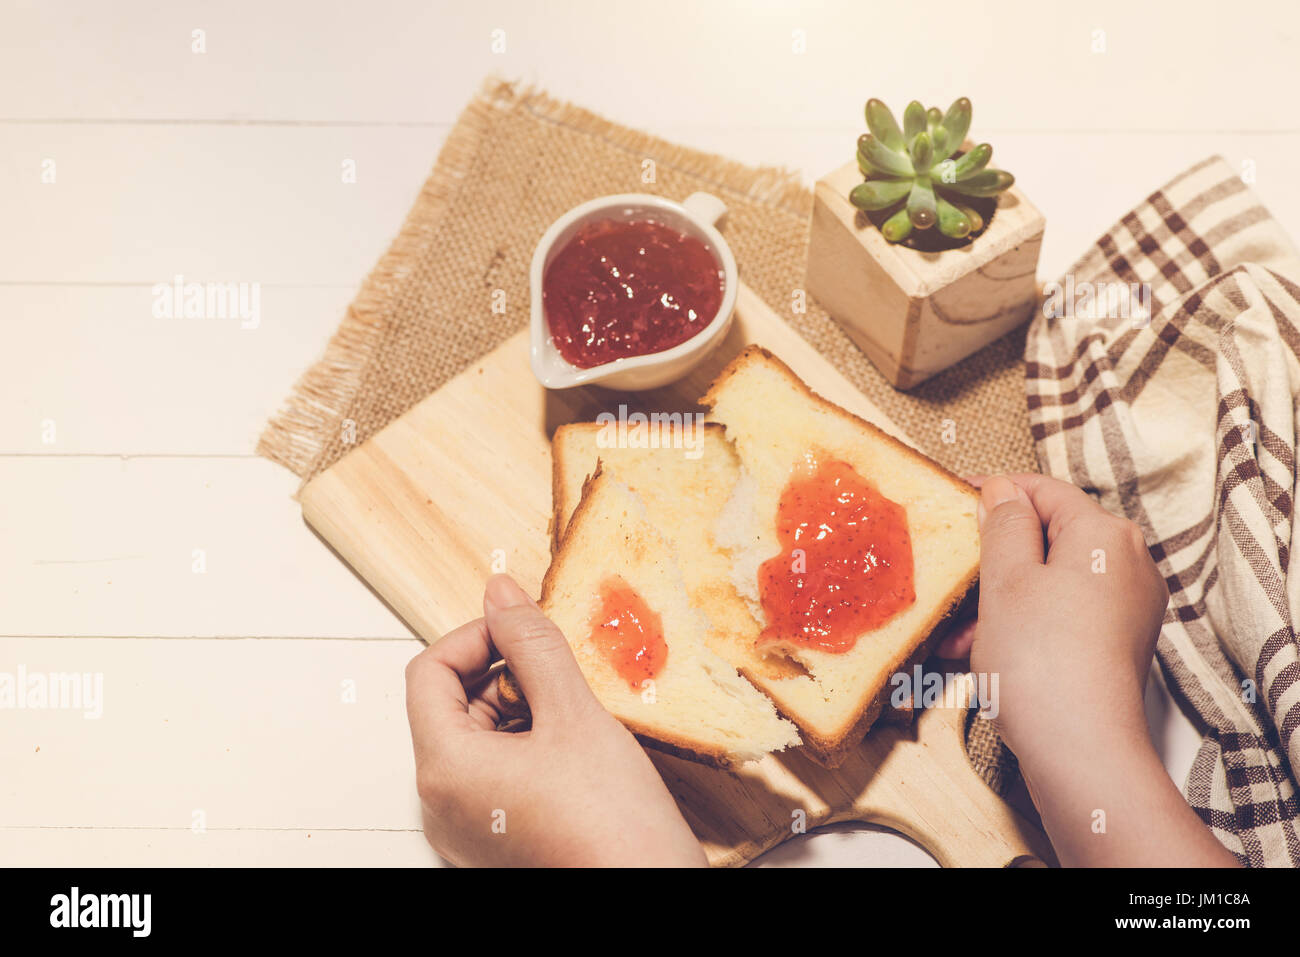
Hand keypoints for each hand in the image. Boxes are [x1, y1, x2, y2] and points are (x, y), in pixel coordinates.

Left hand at [404, 573, 707, 866]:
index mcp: (444, 768)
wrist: (648, 899)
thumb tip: (500, 594)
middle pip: (450, 705)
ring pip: (476, 739)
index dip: (476, 637)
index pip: (428, 672)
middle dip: (502, 674)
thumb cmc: (613, 827)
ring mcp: (466, 829)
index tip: (523, 631)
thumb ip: (532, 643)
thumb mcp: (574, 713)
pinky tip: (574, 753)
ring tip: (574, 718)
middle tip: (559, 675)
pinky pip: (493, 775)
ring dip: (520, 709)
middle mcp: (442, 805)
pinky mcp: (494, 842)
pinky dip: (527, 747)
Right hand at [962, 473, 1235, 865]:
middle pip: (1047, 537)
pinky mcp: (1116, 642)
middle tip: (953, 576)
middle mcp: (1127, 562)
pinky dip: (1022, 622)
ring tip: (958, 631)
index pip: (1043, 490)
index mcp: (1104, 533)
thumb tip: (1003, 493)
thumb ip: (1002, 524)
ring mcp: (1126, 605)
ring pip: (1049, 580)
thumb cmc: (1042, 662)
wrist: (1079, 750)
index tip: (957, 496)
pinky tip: (980, 650)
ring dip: (999, 597)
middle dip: (993, 558)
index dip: (995, 491)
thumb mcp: (1005, 579)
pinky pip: (1061, 613)